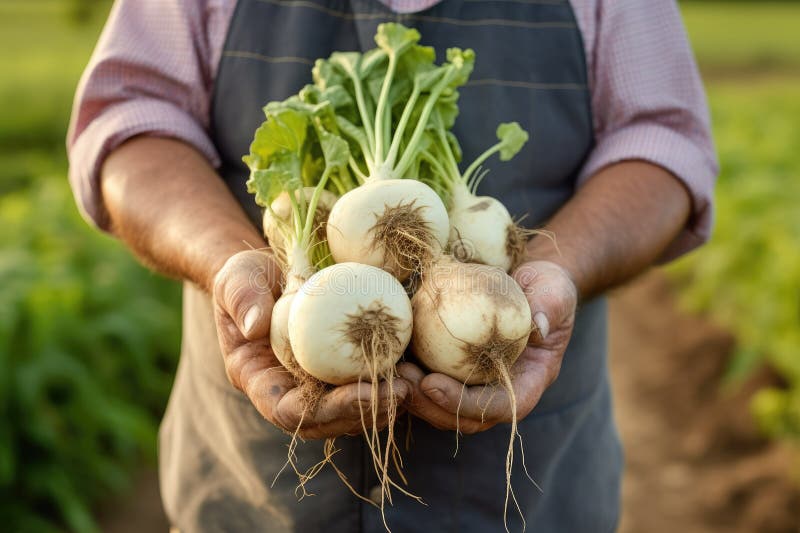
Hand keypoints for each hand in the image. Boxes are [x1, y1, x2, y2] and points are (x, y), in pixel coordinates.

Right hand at [213, 250, 408, 439]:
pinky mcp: (340, 366)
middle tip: (398, 393)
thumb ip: (242, 299)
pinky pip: (364, 381)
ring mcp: (316, 381)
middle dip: (364, 412)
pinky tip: (412, 365)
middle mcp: (290, 389)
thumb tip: (255, 326)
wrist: (266, 271)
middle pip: (328, 420)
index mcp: (260, 380)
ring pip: (351, 409)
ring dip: (382, 401)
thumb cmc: (245, 277)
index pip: (289, 412)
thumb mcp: (237, 280)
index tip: (361, 395)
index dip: (326, 411)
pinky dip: (387, 378)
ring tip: (410, 383)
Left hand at [398, 261, 576, 432]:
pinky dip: (412, 379)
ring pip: (445, 409)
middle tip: (404, 380)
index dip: (465, 403)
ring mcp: (479, 383)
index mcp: (530, 380)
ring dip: (416, 398)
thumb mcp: (554, 290)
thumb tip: (538, 324)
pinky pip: (433, 384)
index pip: (500, 406)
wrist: (531, 281)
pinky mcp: (458, 370)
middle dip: (432, 406)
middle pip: (467, 418)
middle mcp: (503, 389)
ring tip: (392, 373)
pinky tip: (392, 360)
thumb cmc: (546, 284)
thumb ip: (549, 306)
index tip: (433, 383)